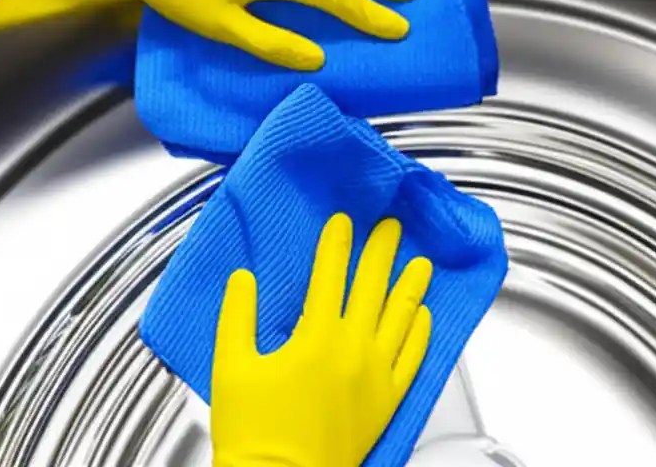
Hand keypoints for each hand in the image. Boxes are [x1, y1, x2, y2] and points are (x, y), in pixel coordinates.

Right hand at [211, 213, 432, 466]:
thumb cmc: (253, 433)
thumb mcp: (232, 367)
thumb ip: (237, 317)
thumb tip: (242, 280)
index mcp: (315, 338)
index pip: (330, 277)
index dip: (337, 245)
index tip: (343, 222)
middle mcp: (352, 350)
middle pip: (372, 288)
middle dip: (381, 252)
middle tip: (391, 227)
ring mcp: (375, 375)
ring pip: (400, 318)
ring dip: (411, 286)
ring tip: (421, 264)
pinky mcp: (387, 400)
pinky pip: (411, 358)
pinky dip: (420, 333)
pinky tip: (424, 317)